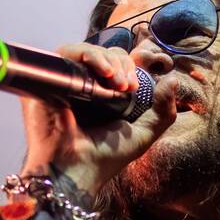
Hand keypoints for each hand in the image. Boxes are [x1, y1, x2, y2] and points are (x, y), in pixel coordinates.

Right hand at [20, 42, 178, 198]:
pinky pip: (67, 51)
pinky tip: (104, 72)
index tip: (140, 84)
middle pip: (106, 54)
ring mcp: (65, 80)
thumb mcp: (143, 135)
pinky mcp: (48, 77)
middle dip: (124, 64)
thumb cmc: (106, 157)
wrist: (76, 169)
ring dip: (110, 60)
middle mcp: (84, 85)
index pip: (119, 64)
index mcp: (103, 95)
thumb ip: (163, 111)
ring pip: (89, 51)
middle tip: (129, 87)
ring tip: (118, 83)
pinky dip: (89, 55)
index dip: (133, 65)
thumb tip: (171, 80)